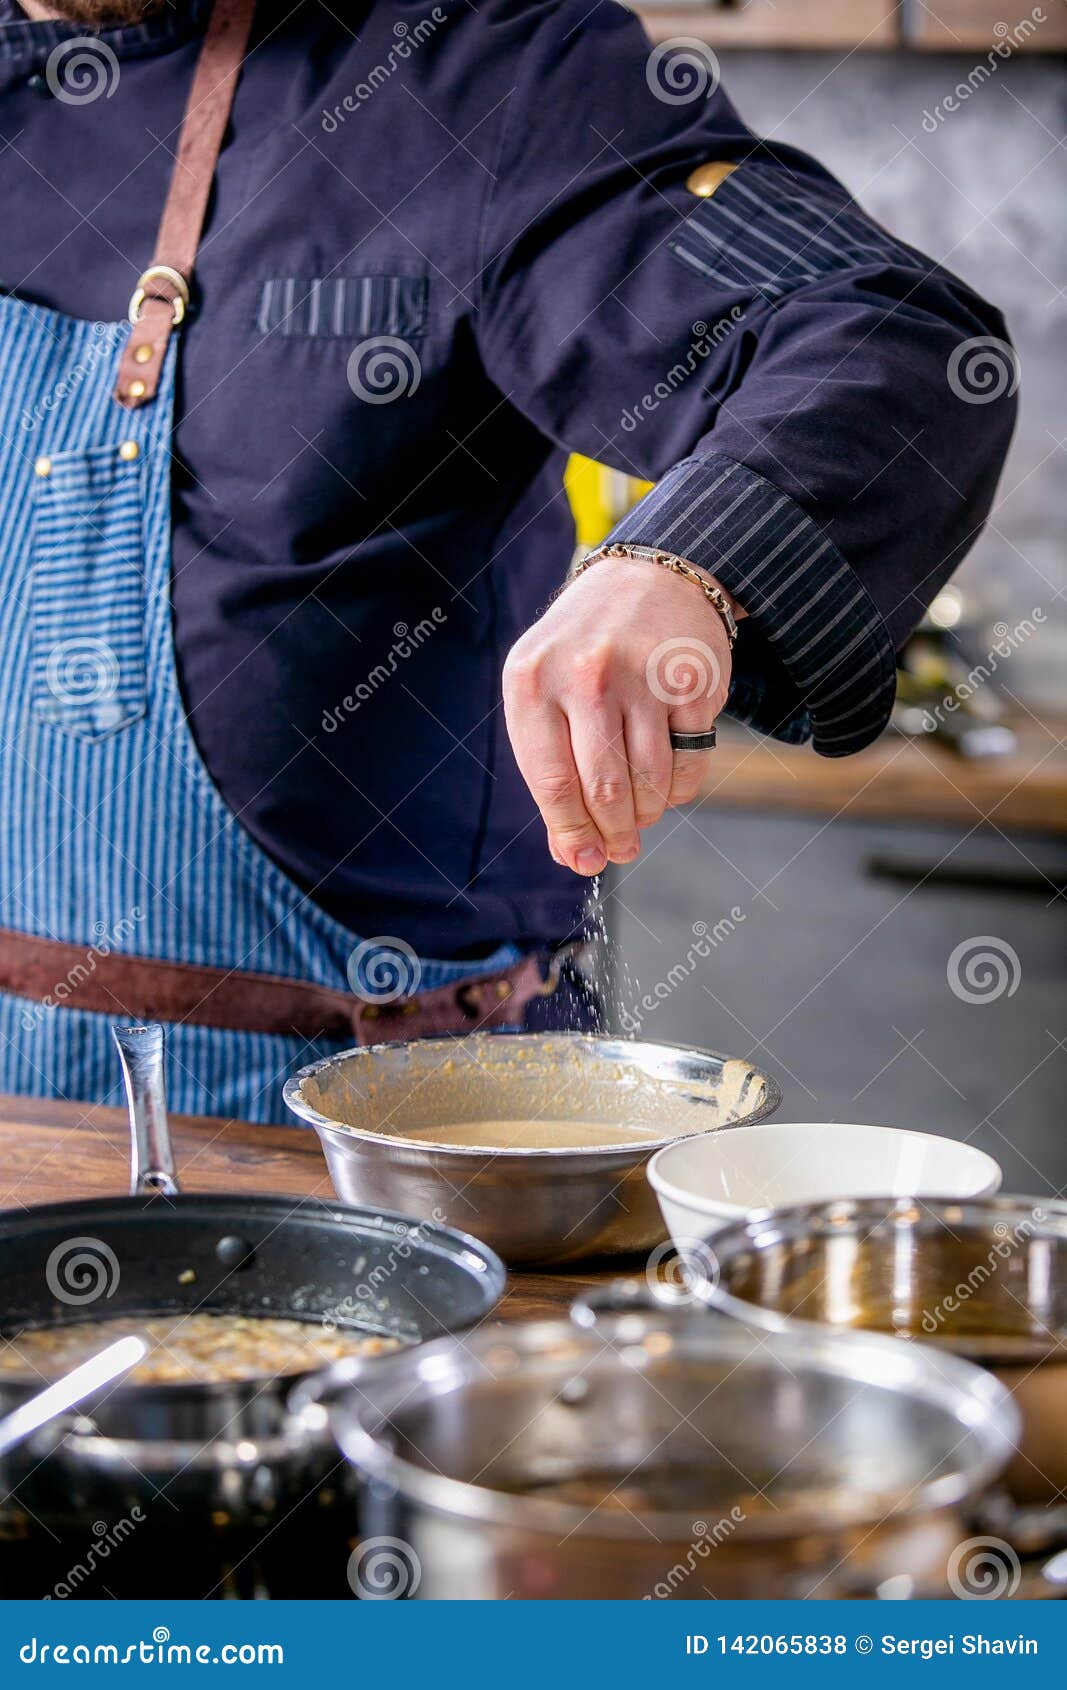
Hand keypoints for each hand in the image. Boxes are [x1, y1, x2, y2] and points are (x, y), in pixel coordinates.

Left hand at [503, 557, 733, 874]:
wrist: (648, 579)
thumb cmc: (583, 652)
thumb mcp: (545, 694)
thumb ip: (551, 771)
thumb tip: (575, 857)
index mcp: (532, 679)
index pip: (552, 783)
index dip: (571, 833)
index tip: (585, 860)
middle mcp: (586, 673)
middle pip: (604, 790)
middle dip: (613, 833)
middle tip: (620, 848)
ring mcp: (643, 675)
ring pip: (650, 783)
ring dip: (647, 813)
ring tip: (641, 812)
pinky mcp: (693, 682)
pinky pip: (689, 765)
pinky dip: (678, 788)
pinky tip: (666, 778)